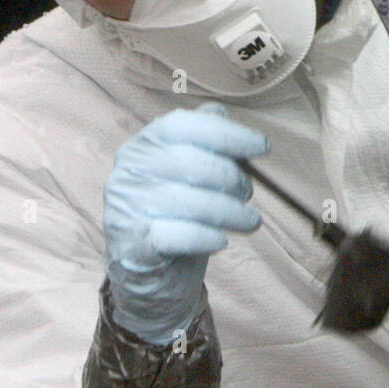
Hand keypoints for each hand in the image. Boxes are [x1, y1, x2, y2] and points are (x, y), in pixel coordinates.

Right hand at [103, 102, 267, 343]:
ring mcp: (126, 208)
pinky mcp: (132, 245)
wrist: (150, 275)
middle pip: (190, 162)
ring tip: (249, 222)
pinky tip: (220, 241)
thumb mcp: (192, 174)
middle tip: (248, 194)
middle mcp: (129, 171)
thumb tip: (220, 112)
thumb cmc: (178, 215)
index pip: (183, 125)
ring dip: (230, 211)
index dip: (227, 134)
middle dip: (231, 178)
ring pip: (187, 200)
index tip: (262, 147)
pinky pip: (177, 235)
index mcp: (144, 145)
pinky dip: (206, 237)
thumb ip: (204, 140)